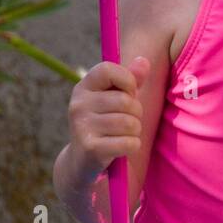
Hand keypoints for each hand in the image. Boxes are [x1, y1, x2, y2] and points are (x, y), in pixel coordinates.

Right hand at [67, 56, 150, 177]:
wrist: (83, 162)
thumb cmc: (105, 123)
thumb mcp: (114, 98)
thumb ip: (130, 79)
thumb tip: (144, 61)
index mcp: (83, 87)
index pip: (108, 69)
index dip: (127, 80)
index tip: (129, 92)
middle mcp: (78, 105)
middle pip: (126, 101)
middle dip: (136, 112)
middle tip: (127, 121)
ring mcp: (82, 127)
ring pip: (130, 123)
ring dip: (135, 131)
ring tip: (124, 134)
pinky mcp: (91, 148)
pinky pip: (129, 142)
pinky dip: (133, 146)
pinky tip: (122, 148)